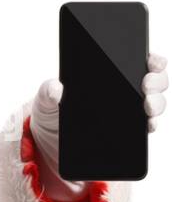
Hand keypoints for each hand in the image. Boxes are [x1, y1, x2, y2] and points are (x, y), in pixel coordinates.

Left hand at [29, 52, 166, 198]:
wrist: (51, 141)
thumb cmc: (51, 113)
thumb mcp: (45, 100)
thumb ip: (47, 91)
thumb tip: (55, 88)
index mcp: (110, 74)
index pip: (139, 61)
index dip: (152, 60)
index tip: (151, 62)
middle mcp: (125, 90)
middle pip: (154, 81)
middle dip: (157, 81)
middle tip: (146, 86)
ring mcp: (130, 111)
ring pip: (155, 103)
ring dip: (157, 103)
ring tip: (147, 107)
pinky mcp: (129, 131)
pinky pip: (147, 126)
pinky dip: (151, 125)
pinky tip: (148, 125)